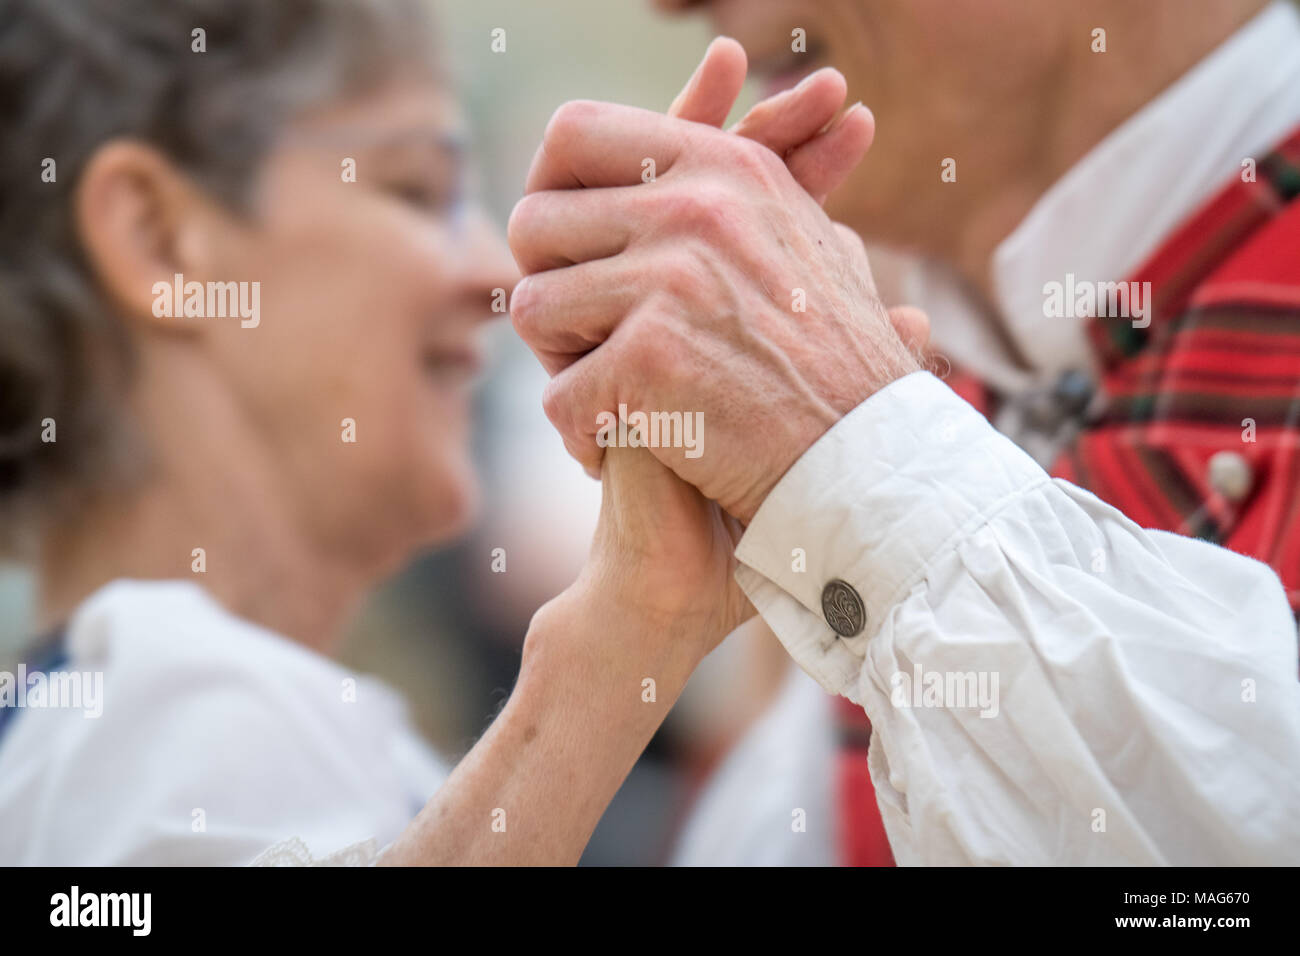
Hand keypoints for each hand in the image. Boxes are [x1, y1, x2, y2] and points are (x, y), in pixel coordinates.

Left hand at [509, 39, 924, 523]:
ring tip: (611, 400)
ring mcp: (671, 281)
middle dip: (552, 293)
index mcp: (724, 166)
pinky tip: (623, 451)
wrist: (870, 461)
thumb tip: (685, 158)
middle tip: (585, 347)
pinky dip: (584, 437)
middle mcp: (694, 208)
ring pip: (534, 308)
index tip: (560, 250)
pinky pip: (559, 396)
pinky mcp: (652, 358)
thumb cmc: (836, 367)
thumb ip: (745, 197)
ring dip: (564, 366)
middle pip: (534, 223)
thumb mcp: (808, 246)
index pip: (575, 133)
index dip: (550, 192)